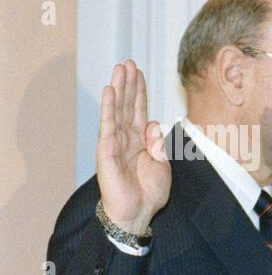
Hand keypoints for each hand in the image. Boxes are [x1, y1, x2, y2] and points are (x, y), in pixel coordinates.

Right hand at [96, 60, 169, 233]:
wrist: (138, 212)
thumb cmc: (149, 192)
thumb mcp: (162, 165)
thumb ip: (159, 144)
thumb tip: (154, 123)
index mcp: (140, 141)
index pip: (140, 110)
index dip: (140, 92)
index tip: (139, 72)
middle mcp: (126, 138)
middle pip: (127, 105)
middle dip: (128, 83)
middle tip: (128, 61)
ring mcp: (115, 142)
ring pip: (118, 110)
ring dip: (119, 88)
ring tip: (120, 68)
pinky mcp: (107, 150)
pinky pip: (108, 124)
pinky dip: (110, 107)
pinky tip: (110, 90)